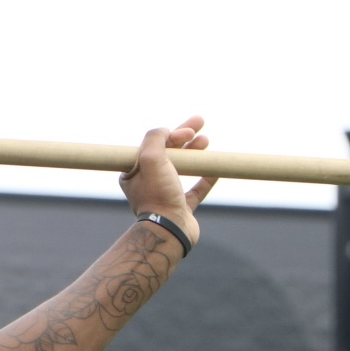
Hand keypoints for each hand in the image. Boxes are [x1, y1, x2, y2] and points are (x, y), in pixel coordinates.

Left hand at [119, 116, 215, 247]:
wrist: (169, 228)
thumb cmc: (157, 194)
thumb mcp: (150, 159)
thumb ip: (155, 138)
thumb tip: (165, 130)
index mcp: (135, 174)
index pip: (153, 146)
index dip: (171, 134)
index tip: (187, 131)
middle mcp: (148, 184)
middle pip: (168, 154)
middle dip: (185, 137)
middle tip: (200, 121)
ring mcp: (165, 196)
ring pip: (182, 169)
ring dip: (194, 153)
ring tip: (206, 140)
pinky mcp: (182, 208)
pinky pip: (196, 190)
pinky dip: (205, 178)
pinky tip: (214, 168)